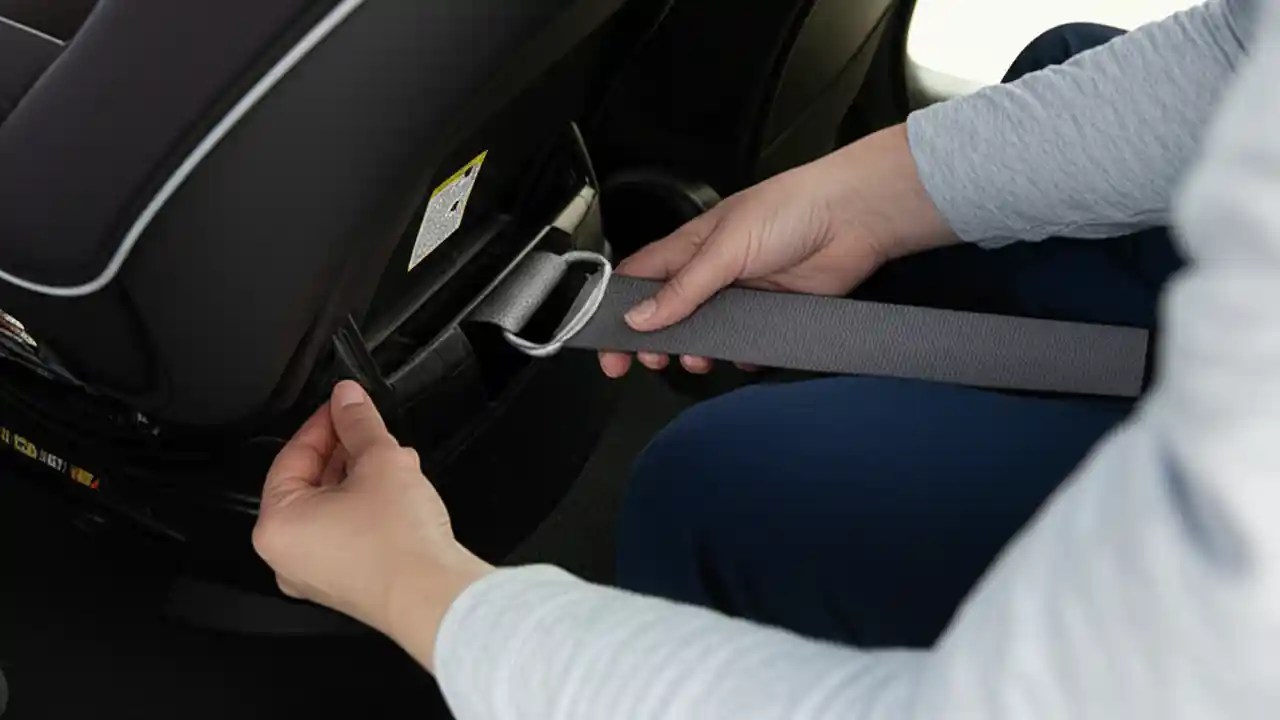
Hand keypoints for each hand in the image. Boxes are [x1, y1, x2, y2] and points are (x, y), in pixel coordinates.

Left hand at [253, 381, 492, 667]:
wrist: (435, 595)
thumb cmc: (398, 544)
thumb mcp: (380, 461)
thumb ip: (359, 423)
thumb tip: (348, 399)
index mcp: (277, 527)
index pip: (292, 456)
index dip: (323, 423)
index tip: (344, 404)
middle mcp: (288, 557)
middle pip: (310, 483)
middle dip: (346, 450)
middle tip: (368, 425)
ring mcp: (316, 574)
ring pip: (332, 508)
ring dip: (362, 476)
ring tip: (394, 457)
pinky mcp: (347, 584)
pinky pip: (347, 533)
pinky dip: (368, 507)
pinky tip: (398, 488)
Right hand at [599, 124, 955, 377]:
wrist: (854, 217)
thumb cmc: (788, 211)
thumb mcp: (725, 248)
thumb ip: (682, 288)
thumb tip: (637, 319)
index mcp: (690, 247)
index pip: (638, 280)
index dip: (616, 311)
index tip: (606, 345)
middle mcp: (712, 271)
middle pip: (669, 314)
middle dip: (654, 341)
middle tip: (649, 364)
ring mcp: (743, 293)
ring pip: (706, 333)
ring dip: (696, 351)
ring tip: (698, 361)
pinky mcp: (774, 312)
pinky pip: (750, 343)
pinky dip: (743, 355)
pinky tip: (744, 358)